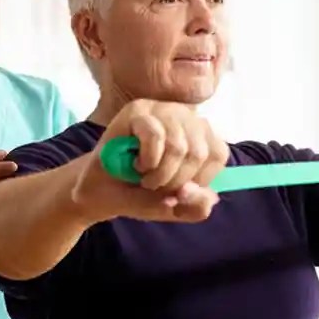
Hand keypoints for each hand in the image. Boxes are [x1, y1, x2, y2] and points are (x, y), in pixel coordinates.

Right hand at [74, 99, 228, 222]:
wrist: (100, 192)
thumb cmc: (139, 193)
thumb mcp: (173, 208)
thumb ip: (196, 208)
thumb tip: (209, 197)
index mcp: (201, 136)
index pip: (218, 154)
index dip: (200, 180)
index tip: (178, 191)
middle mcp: (186, 117)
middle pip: (199, 153)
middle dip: (175, 182)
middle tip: (154, 186)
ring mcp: (162, 110)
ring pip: (178, 145)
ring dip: (159, 174)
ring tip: (144, 177)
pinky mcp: (138, 110)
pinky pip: (155, 135)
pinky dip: (147, 159)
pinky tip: (136, 165)